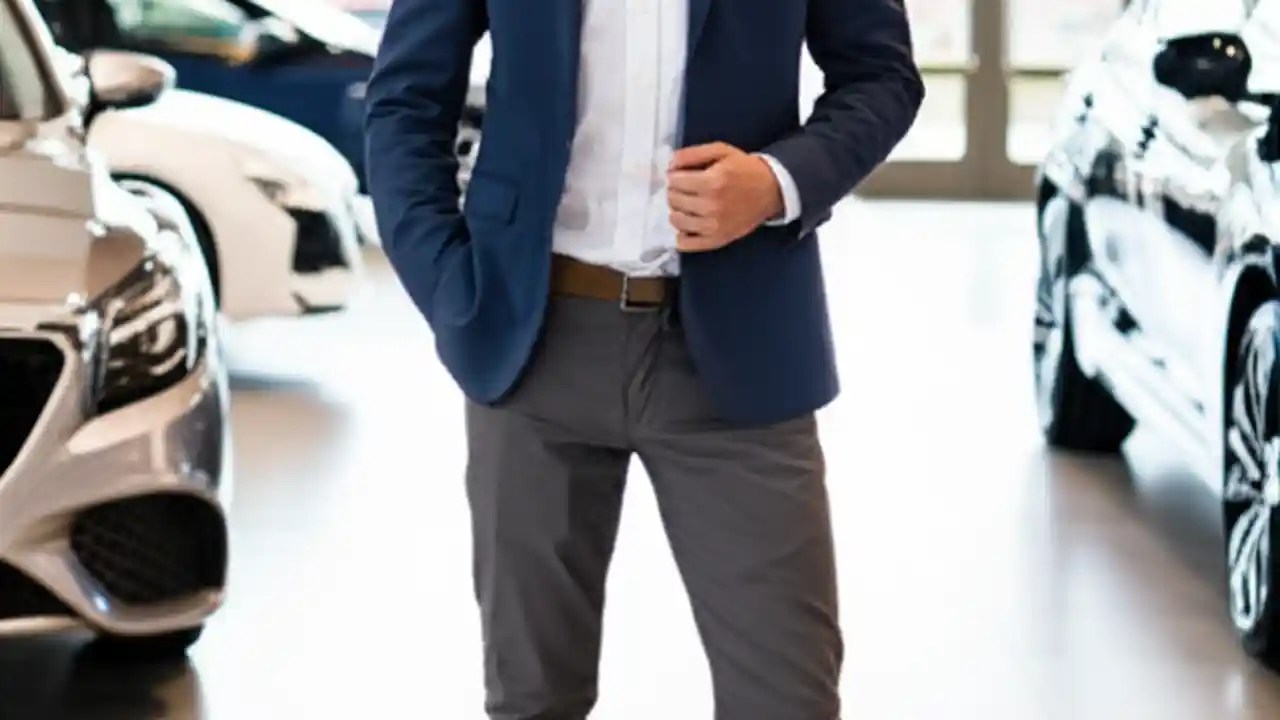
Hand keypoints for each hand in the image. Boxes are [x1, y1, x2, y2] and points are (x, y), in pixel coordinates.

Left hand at [667, 142, 784, 252]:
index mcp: (712, 181)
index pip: (674, 182)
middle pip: (673, 200)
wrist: (770, 190)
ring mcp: (713, 226)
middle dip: (676, 192)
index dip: (675, 176)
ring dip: (678, 211)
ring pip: (676, 221)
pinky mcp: (716, 240)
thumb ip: (692, 154)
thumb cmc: (743, 169)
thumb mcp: (721, 151)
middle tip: (687, 189)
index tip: (682, 176)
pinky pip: (686, 244)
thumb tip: (669, 166)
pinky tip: (689, 226)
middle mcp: (711, 206)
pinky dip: (682, 236)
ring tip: (689, 205)